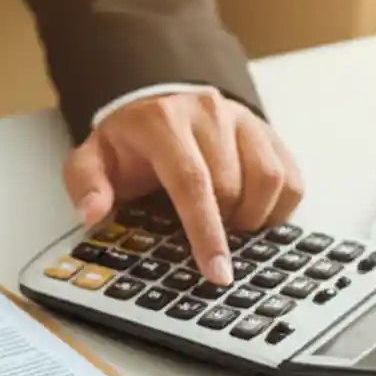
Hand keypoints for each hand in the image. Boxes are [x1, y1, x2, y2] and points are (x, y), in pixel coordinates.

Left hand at [63, 89, 303, 285]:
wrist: (159, 103)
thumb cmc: (129, 143)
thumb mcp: (93, 158)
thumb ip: (86, 183)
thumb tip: (92, 213)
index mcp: (162, 123)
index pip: (192, 183)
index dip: (207, 233)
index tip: (217, 272)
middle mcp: (208, 113)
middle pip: (232, 186)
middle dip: (223, 226)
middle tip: (207, 243)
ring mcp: (242, 119)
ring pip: (269, 179)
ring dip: (254, 216)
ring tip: (230, 228)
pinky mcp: (268, 131)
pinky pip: (290, 176)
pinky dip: (279, 207)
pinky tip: (254, 216)